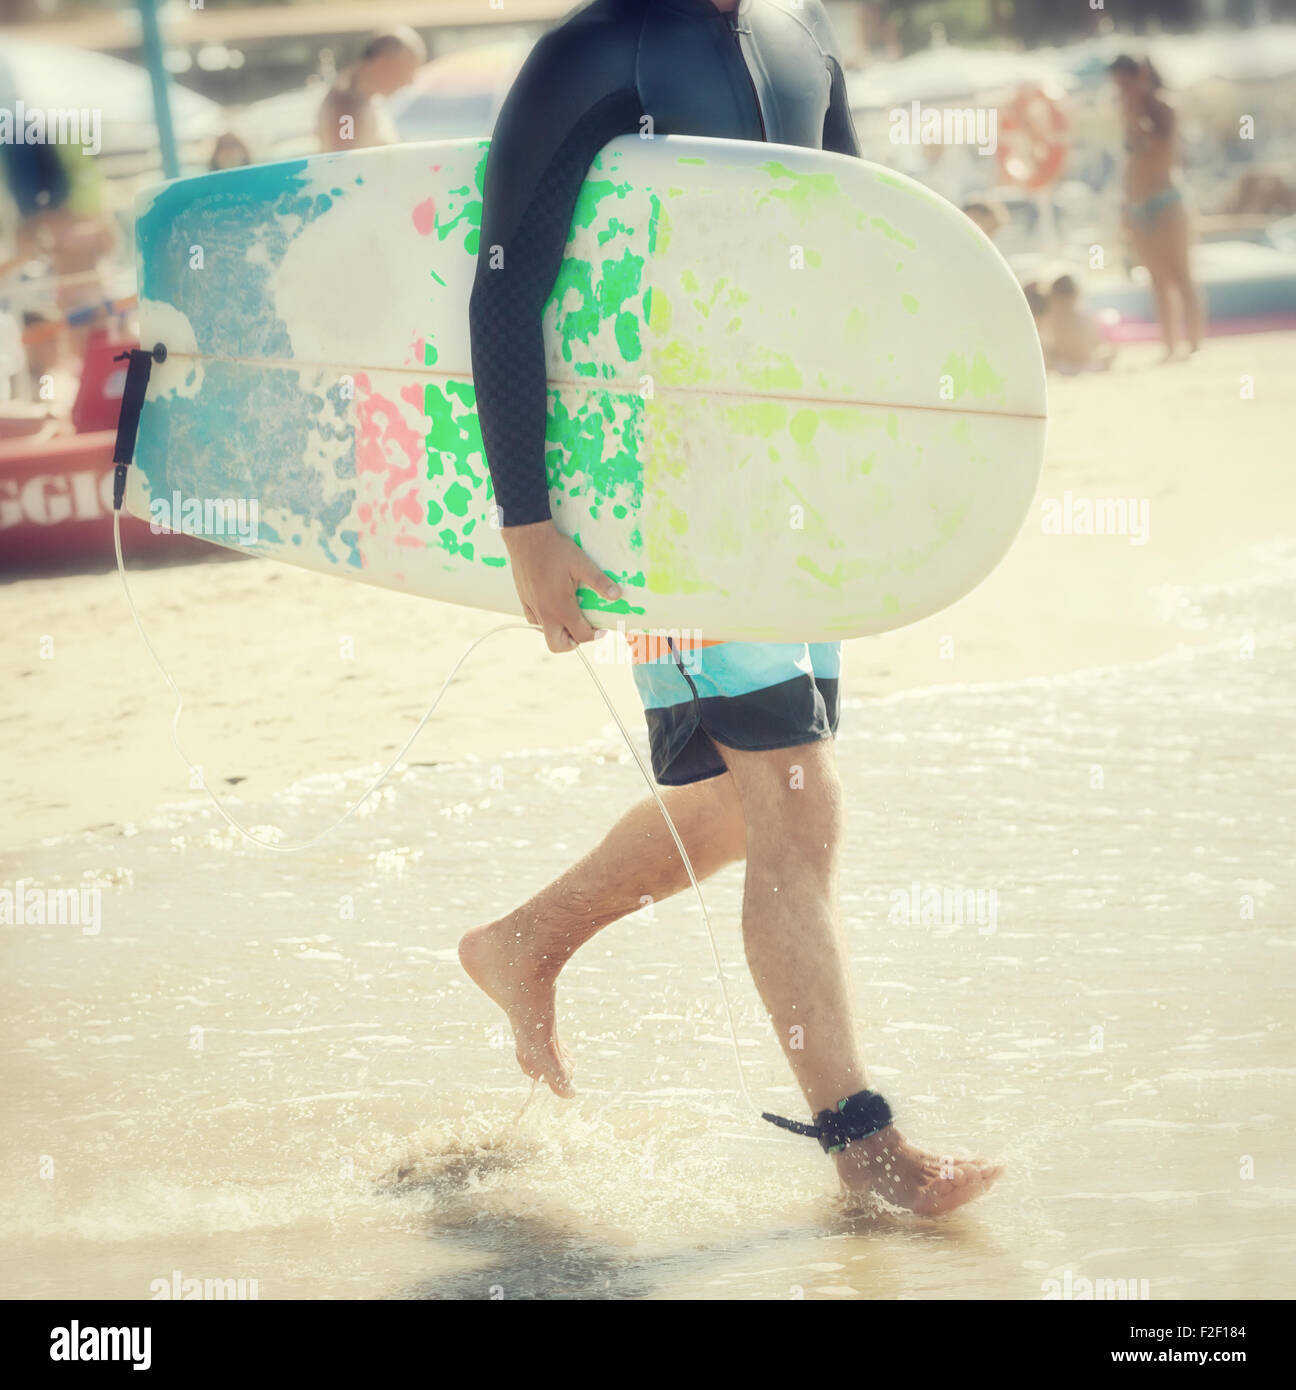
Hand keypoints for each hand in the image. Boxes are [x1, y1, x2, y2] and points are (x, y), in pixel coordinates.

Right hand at [503, 519, 620, 652]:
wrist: (526, 537)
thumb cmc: (554, 550)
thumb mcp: (581, 563)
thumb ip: (599, 581)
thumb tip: (617, 595)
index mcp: (561, 608)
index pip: (580, 635)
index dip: (594, 635)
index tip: (602, 629)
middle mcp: (545, 613)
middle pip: (558, 645)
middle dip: (573, 643)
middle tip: (583, 629)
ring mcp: (532, 607)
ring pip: (544, 633)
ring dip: (559, 631)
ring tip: (569, 617)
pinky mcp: (523, 599)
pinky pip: (533, 620)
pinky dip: (544, 621)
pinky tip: (552, 607)